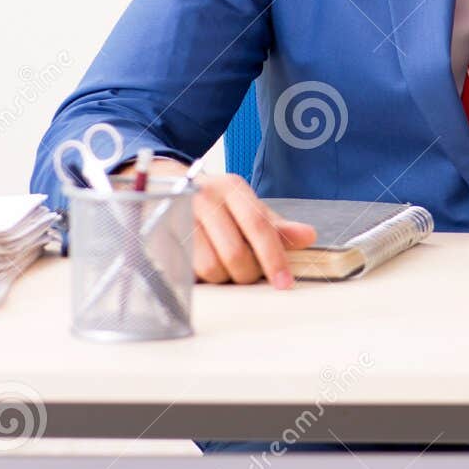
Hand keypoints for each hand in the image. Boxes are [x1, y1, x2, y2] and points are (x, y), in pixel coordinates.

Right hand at [122, 159, 316, 288]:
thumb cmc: (212, 202)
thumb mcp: (244, 206)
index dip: (274, 258)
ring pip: (210, 268)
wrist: (160, 184)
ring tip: (221, 264)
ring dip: (222, 277)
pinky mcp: (160, 237)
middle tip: (246, 271)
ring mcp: (179, 217)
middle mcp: (204, 198)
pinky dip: (200, 277)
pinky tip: (201, 263)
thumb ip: (275, 225)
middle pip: (235, 254)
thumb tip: (308, 237)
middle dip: (247, 273)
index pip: (258, 227)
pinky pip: (188, 272)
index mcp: (231, 188)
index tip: (284, 283)